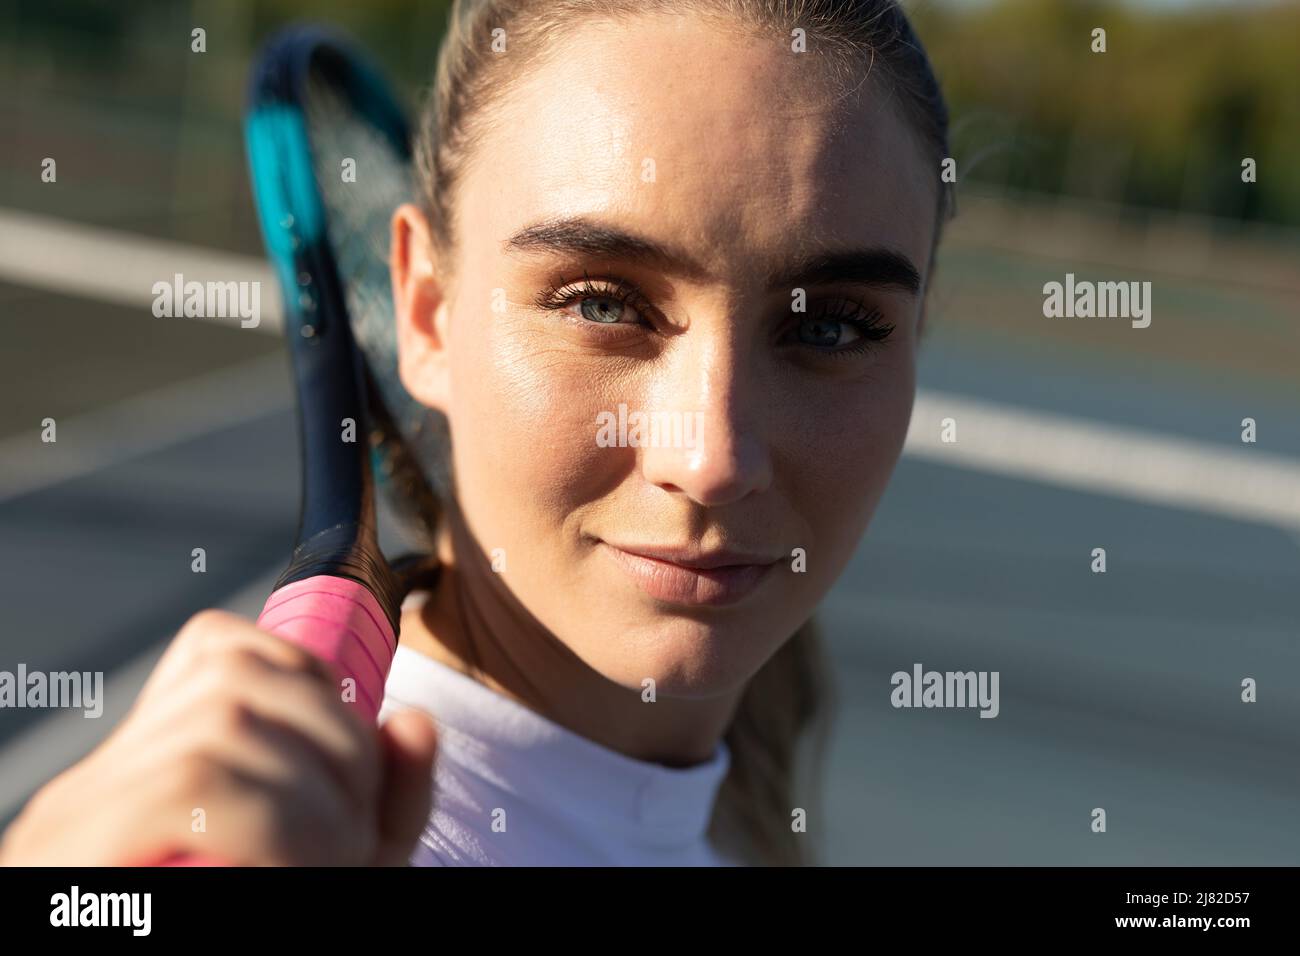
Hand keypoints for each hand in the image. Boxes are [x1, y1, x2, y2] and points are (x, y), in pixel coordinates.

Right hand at [0, 609, 437, 865]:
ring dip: (316, 793)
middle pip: (234, 682)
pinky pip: (193, 786)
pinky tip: (296, 870)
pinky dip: (275, 823)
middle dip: (334, 744)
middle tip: (355, 835)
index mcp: (143, 773)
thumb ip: (383, 802)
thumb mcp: (339, 867)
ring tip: (331, 863)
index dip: (311, 685)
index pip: (222, 651)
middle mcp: (92, 788)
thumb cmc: (272, 930)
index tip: (355, 767)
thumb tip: (415, 720)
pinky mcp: (71, 866)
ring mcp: (71, 828)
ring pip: (221, 726)